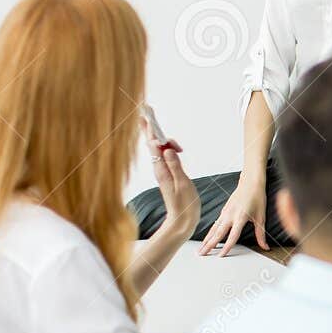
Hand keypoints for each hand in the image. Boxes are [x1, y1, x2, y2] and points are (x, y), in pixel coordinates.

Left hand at [144, 121, 199, 239]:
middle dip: (150, 126)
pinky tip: (167, 143)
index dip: (151, 128)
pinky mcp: (168, 175)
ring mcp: (163, 171)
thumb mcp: (182, 184)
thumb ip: (175, 165)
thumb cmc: (184, 204)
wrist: (182, 222)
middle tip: (147, 110)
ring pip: (158, 149)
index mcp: (162, 169)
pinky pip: (164, 156)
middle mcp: (160, 168)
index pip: (154, 145)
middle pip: (153, 144)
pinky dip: (165, 146)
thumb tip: (167, 148)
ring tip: (156, 124)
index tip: (148, 114)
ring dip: (159, 136)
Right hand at [199, 173, 268, 255]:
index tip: (220, 256)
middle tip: (202, 255)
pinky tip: (206, 238)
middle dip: (209, 245)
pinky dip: (210, 232)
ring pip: (214, 229)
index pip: (232, 236)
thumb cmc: (257, 197)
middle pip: (217, 233)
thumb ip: (261, 234)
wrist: (250, 182)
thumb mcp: (261, 217)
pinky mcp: (223, 210)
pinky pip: (215, 224)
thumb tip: (265, 247)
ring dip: (206, 240)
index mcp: (240, 217)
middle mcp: (230, 215)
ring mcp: (225, 212)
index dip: (226, 247)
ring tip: (201, 249)